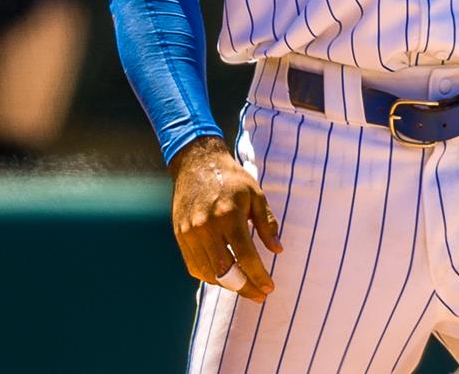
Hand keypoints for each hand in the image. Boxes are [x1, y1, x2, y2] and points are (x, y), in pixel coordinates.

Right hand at [168, 135, 283, 302]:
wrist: (196, 163)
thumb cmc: (231, 179)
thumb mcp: (256, 195)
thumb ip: (267, 224)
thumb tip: (278, 251)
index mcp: (228, 215)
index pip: (245, 256)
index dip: (259, 276)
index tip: (270, 288)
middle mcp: (206, 227)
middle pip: (226, 271)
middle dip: (245, 288)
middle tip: (259, 295)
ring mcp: (190, 233)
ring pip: (208, 273)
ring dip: (228, 285)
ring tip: (245, 286)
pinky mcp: (180, 236)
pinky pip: (194, 266)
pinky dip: (210, 276)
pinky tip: (225, 277)